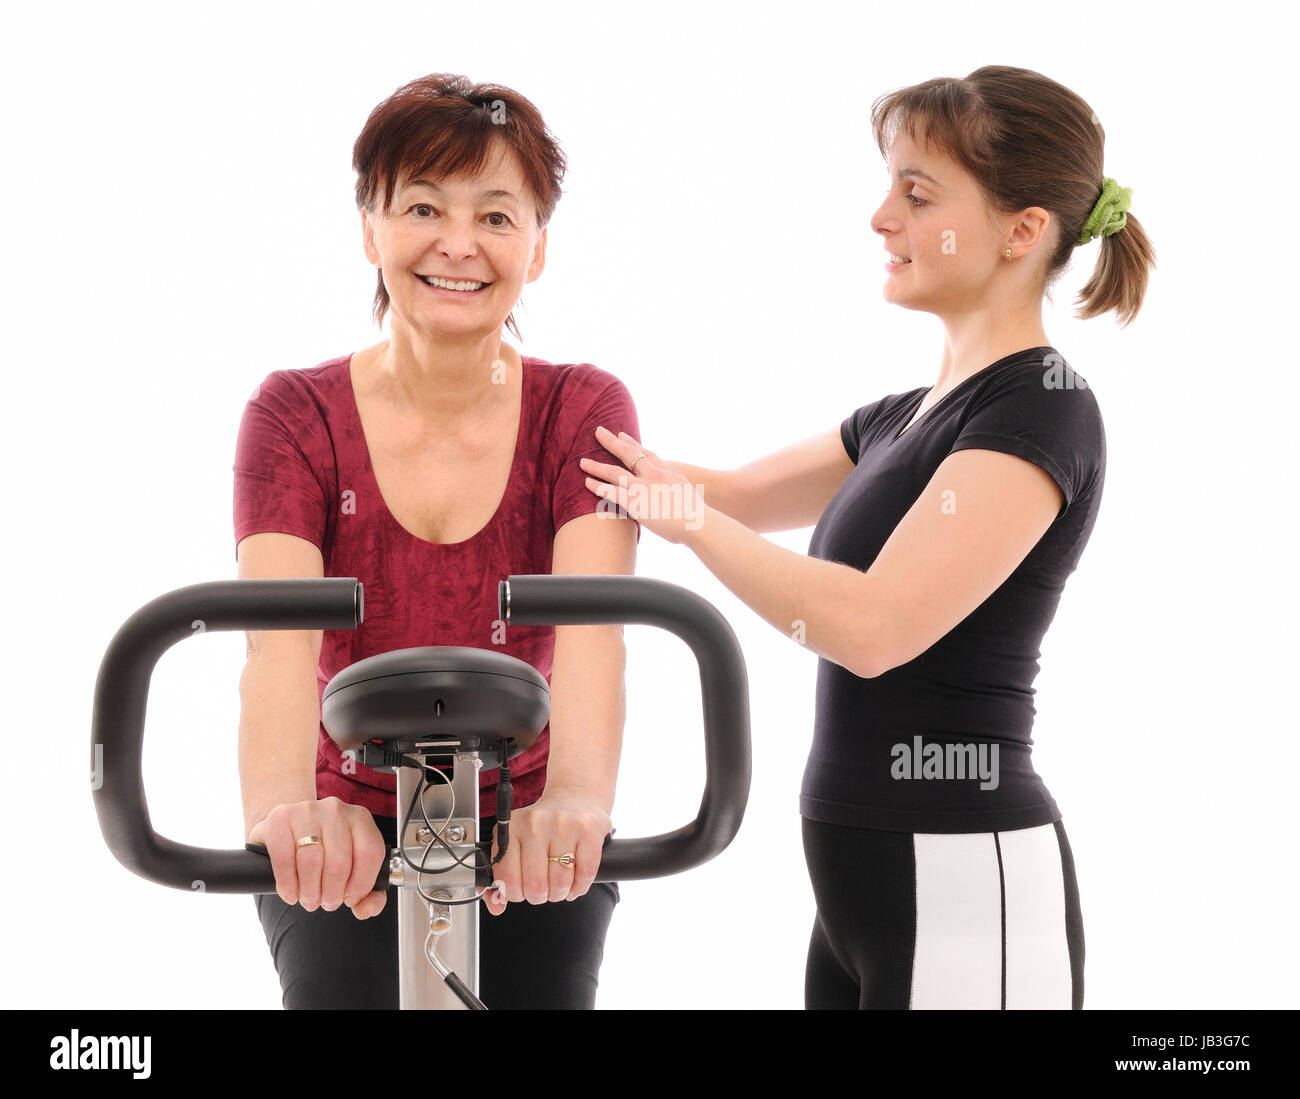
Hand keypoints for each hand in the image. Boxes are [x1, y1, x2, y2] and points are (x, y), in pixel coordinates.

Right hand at [247, 796, 387, 919]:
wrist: (287, 828)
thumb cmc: (323, 850)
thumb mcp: (351, 868)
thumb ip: (369, 895)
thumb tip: (365, 909)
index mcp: (360, 818)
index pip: (370, 852)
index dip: (361, 884)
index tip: (351, 898)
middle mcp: (335, 810)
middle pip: (339, 861)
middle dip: (332, 893)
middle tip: (326, 902)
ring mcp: (307, 811)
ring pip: (311, 861)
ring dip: (310, 892)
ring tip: (309, 898)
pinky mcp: (280, 818)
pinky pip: (284, 859)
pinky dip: (288, 885)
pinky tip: (291, 893)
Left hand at [484, 791, 611, 915]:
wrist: (575, 797)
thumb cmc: (543, 826)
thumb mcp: (515, 843)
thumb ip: (500, 877)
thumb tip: (496, 906)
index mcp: (512, 828)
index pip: (508, 879)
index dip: (515, 894)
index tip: (521, 890)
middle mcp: (535, 823)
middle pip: (536, 885)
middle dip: (540, 896)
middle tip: (543, 889)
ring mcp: (563, 825)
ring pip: (560, 883)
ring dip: (560, 893)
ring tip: (559, 885)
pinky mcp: (588, 830)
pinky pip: (584, 875)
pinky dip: (580, 886)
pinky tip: (575, 880)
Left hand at [580, 426, 709, 544]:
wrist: (699, 522)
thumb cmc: (698, 516)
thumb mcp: (689, 496)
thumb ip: (676, 493)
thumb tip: (673, 500)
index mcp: (668, 471)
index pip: (647, 453)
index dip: (632, 443)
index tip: (622, 435)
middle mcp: (654, 474)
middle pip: (628, 453)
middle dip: (611, 442)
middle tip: (598, 432)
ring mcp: (643, 486)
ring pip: (614, 472)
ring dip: (597, 466)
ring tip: (582, 462)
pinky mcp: (635, 501)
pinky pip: (611, 492)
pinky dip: (598, 487)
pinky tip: (587, 483)